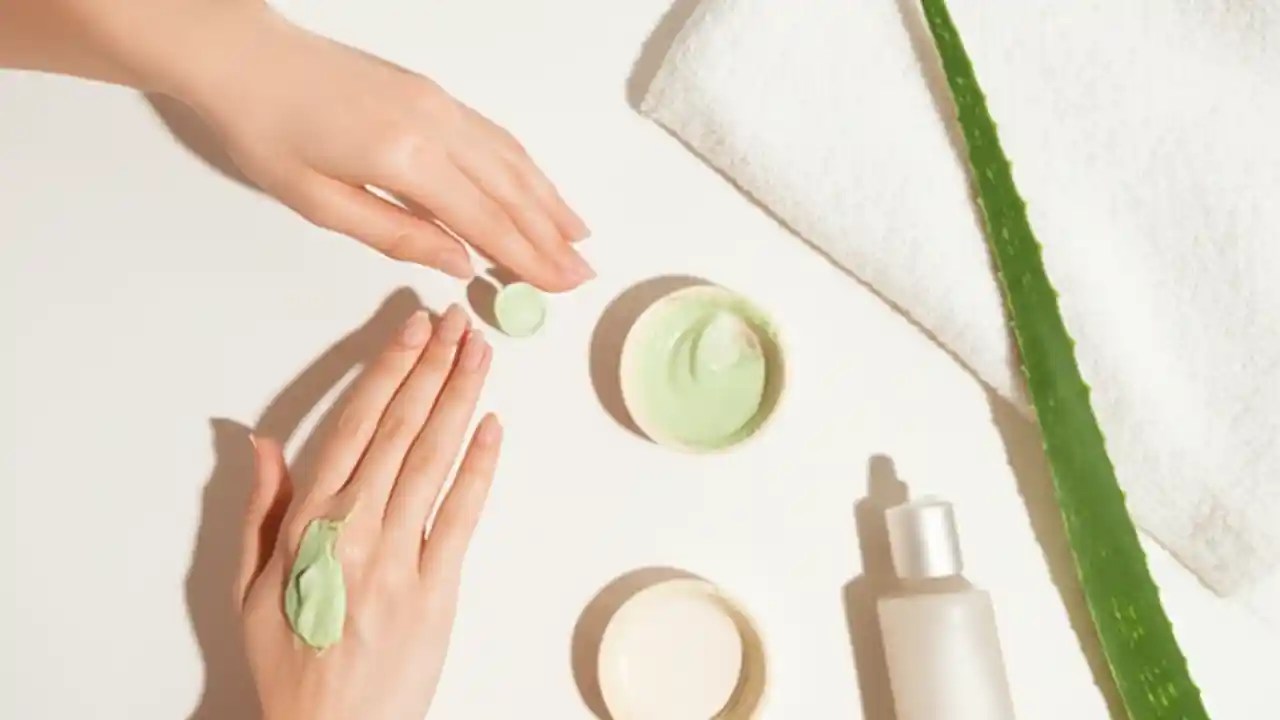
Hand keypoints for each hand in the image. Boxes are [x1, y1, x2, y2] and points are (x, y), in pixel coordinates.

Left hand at [186, 6, 591, 290]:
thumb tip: (459, 263)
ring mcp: (438, 102)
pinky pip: (494, 136)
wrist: (243, 57)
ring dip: (548, 199)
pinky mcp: (433, 92)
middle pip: (510, 189)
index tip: (561, 284)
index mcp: (404, 159)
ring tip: (578, 236)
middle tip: (581, 273)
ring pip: (511, 158)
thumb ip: (396, 235)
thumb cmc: (266, 132)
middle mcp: (434, 124)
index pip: (485, 219)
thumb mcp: (319, 202)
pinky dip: (525, 167)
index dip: (528, 257)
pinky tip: (537, 187)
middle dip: (550, 235)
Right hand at [238, 305, 501, 719]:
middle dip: (433, 368)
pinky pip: (463, 515)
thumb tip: (262, 441)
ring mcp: (402, 556)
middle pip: (403, 429)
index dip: (389, 371)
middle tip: (458, 322)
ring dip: (461, 399)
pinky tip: (494, 426)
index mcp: (310, 521)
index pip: (357, 425)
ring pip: (435, 459)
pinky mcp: (438, 587)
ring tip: (480, 354)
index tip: (411, 330)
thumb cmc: (289, 660)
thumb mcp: (247, 586)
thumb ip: (260, 508)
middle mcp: (358, 527)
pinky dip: (480, 467)